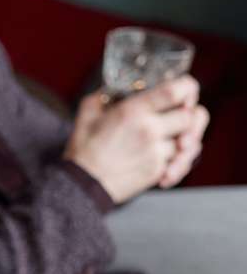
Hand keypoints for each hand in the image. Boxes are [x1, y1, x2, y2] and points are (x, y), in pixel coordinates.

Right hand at [64, 76, 203, 202]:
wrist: (81, 185)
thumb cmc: (83, 149)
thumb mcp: (88, 112)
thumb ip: (105, 95)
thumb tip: (117, 88)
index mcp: (134, 111)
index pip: (177, 91)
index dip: (187, 89)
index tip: (183, 94)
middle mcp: (149, 130)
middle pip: (192, 117)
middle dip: (189, 116)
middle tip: (180, 118)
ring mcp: (156, 153)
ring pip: (189, 143)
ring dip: (184, 141)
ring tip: (175, 142)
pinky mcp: (157, 172)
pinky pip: (180, 164)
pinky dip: (178, 162)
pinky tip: (168, 162)